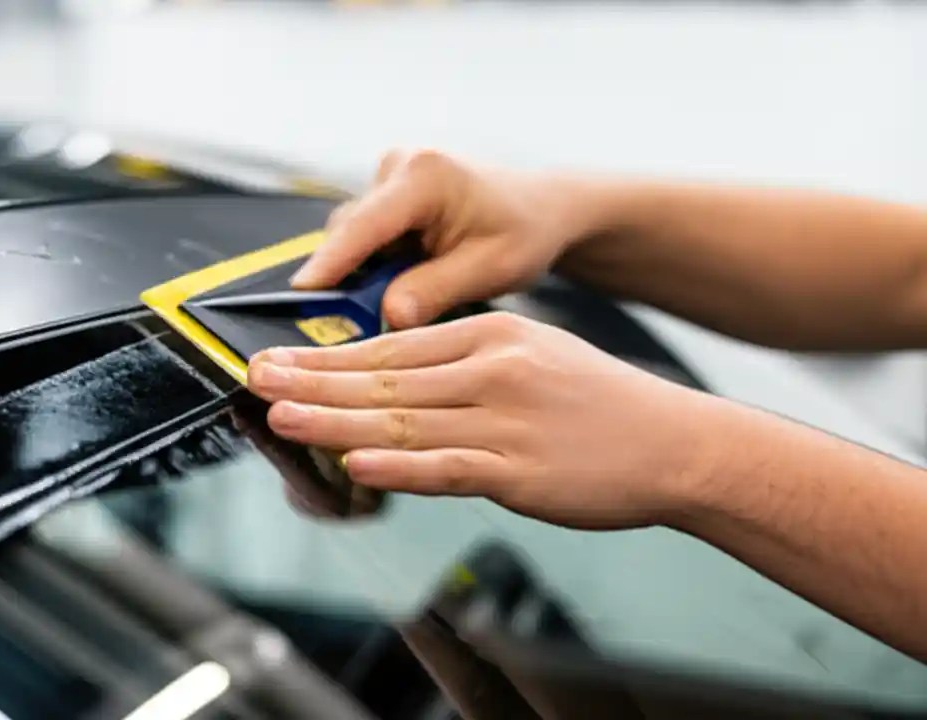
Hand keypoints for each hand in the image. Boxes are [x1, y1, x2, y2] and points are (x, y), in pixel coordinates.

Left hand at [247, 312, 721, 529]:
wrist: (674, 442)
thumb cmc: (595, 402)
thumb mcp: (530, 353)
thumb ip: (461, 362)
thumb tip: (389, 376)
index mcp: (490, 334)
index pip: (391, 345)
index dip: (328, 356)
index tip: (279, 357)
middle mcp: (492, 369)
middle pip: (384, 379)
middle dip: (311, 380)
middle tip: (256, 377)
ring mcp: (505, 420)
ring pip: (402, 421)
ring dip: (334, 420)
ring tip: (282, 415)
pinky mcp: (521, 471)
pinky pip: (446, 468)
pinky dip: (396, 467)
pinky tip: (353, 463)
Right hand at [291, 149, 607, 328]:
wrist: (545, 207)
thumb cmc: (526, 232)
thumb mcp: (491, 268)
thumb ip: (436, 290)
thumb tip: (389, 314)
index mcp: (426, 175)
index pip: (362, 225)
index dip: (329, 264)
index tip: (302, 295)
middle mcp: (400, 164)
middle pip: (349, 232)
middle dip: (352, 279)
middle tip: (366, 322)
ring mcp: (390, 174)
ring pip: (354, 236)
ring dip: (368, 272)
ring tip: (410, 296)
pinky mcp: (387, 190)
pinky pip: (365, 235)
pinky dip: (378, 263)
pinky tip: (408, 279)